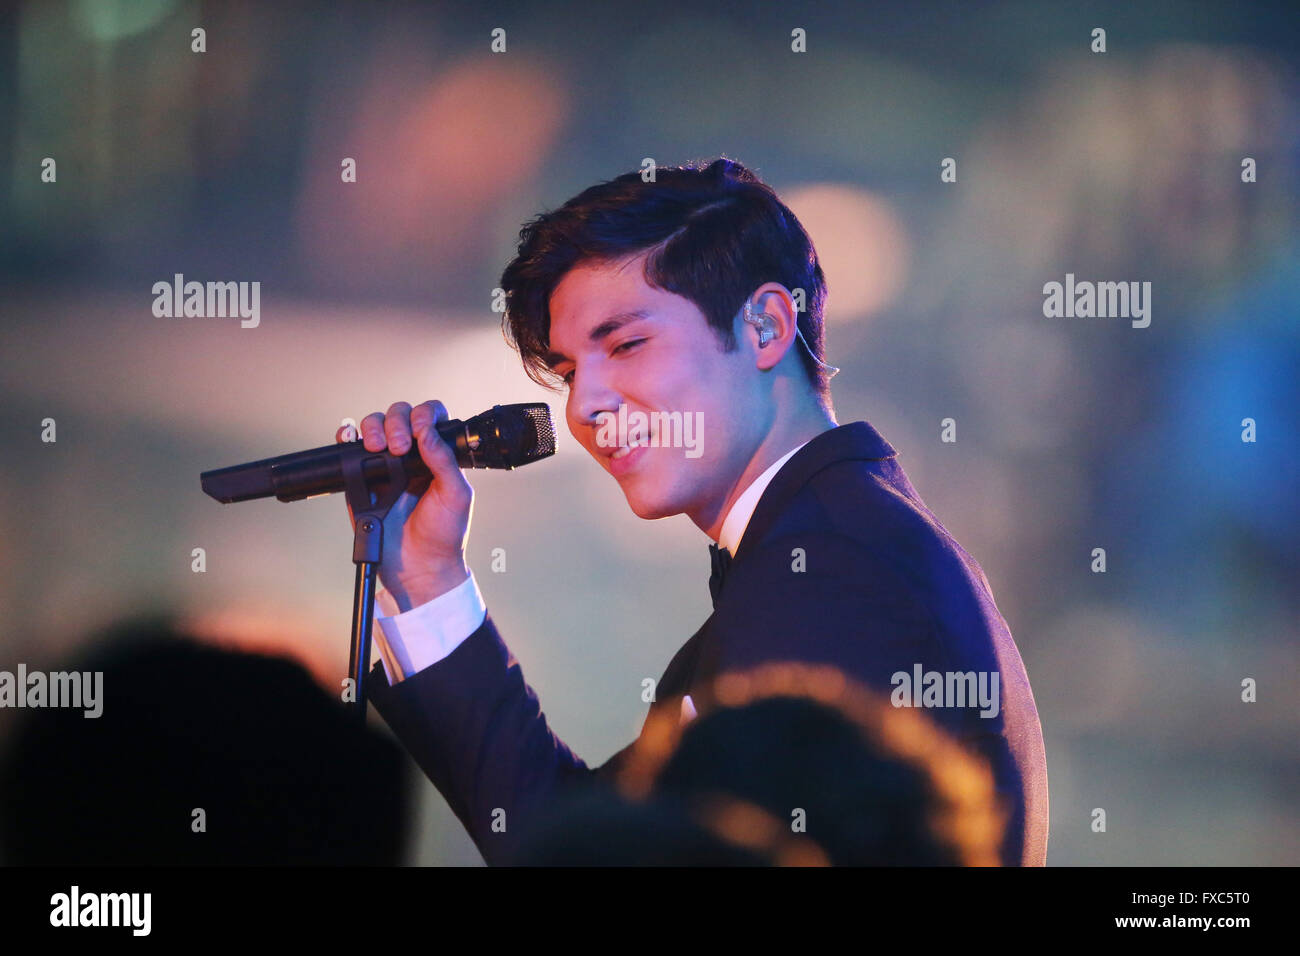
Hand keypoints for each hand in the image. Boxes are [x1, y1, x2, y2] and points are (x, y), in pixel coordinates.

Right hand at [335, 400, 472, 610]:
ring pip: (373, 426)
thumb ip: (443, 460)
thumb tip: (426, 431)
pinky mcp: (360, 481)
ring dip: (373, 427)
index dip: (423, 415)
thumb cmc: (444, 534)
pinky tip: (352, 440)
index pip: (429, 417)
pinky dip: (347, 436)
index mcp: (437, 455)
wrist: (419, 567)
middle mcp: (410, 456)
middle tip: (398, 448)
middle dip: (396, 423)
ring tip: (378, 448)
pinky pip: (349, 450)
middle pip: (398, 415)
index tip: (420, 429)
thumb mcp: (455, 494)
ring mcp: (384, 467)